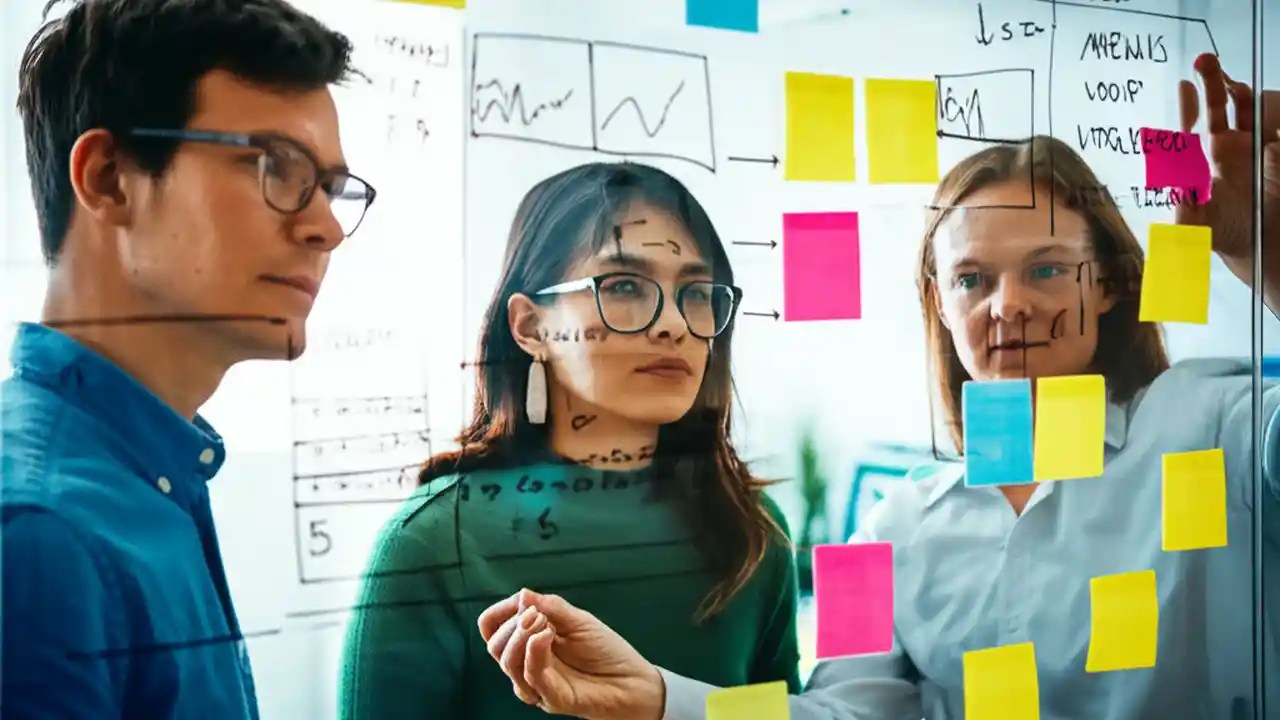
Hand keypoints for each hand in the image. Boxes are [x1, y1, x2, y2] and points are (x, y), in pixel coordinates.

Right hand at [478, 588, 665, 719]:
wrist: (632, 680)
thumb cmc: (606, 651)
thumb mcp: (578, 619)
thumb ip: (550, 607)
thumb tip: (522, 594)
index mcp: (529, 643)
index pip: (493, 629)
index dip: (498, 613)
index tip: (520, 602)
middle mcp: (527, 665)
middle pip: (495, 647)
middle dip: (511, 625)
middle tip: (537, 614)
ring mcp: (538, 684)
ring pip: (508, 663)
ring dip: (520, 636)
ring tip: (543, 622)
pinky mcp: (553, 698)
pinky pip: (532, 677)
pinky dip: (534, 652)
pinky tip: (545, 635)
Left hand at [1177, 53, 1279, 295]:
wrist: (1263, 242)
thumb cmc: (1225, 231)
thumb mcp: (1200, 227)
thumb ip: (1185, 212)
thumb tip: (1176, 192)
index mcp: (1205, 159)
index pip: (1193, 125)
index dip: (1189, 105)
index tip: (1185, 84)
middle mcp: (1230, 145)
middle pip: (1220, 105)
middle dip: (1213, 83)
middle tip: (1206, 61)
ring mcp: (1257, 144)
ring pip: (1252, 107)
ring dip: (1248, 98)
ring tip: (1247, 103)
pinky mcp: (1279, 148)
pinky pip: (1276, 123)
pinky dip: (1274, 118)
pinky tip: (1271, 134)